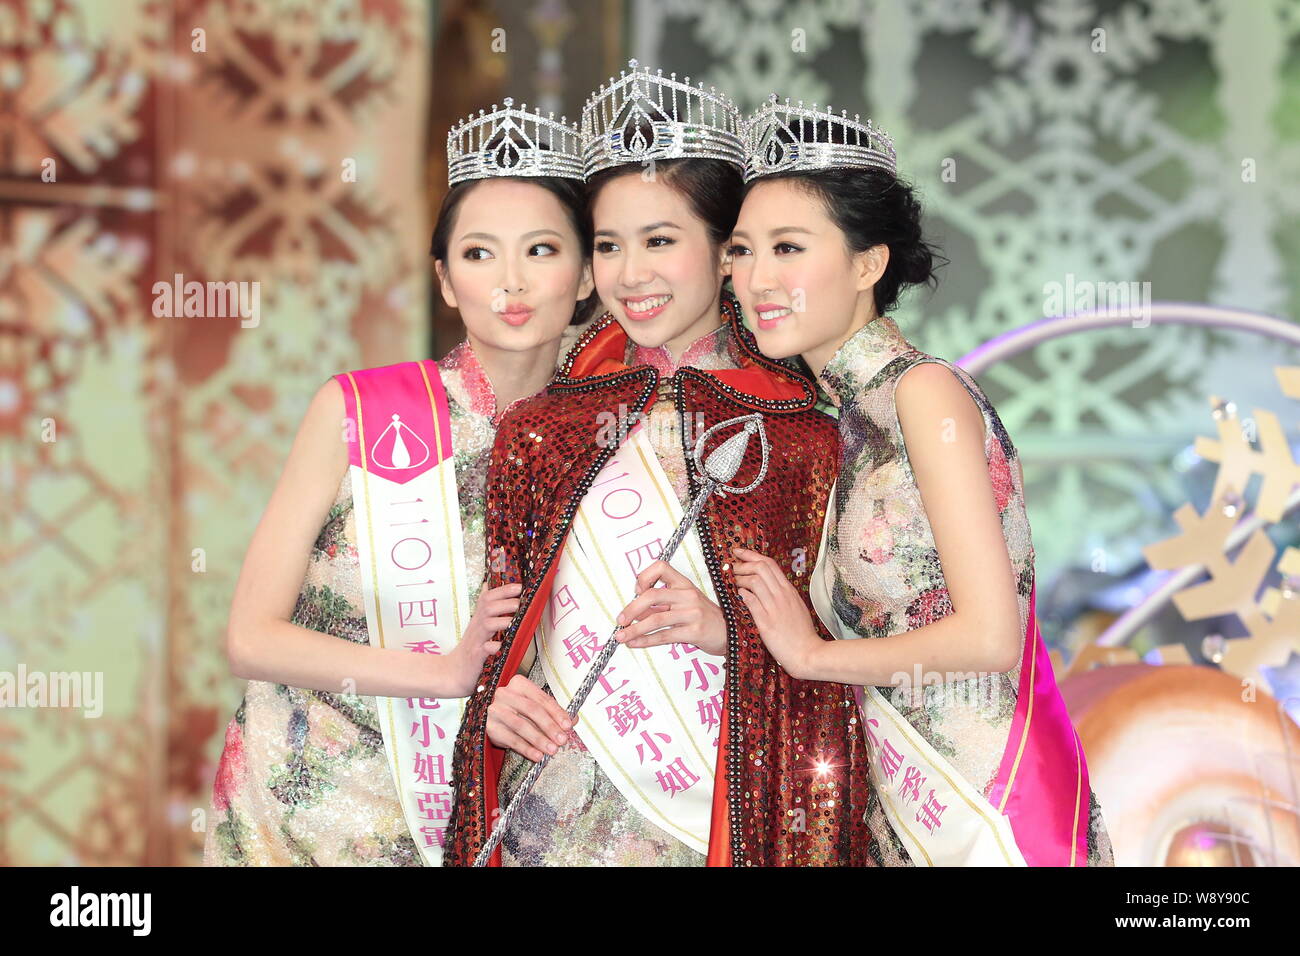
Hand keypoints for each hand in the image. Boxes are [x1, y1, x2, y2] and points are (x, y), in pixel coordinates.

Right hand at [439, 581, 517, 696]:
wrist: (452, 674)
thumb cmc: (471, 650)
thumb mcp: (477, 627)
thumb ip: (485, 609)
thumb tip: (488, 585)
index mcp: (479, 619)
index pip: (488, 598)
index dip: (502, 590)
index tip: (519, 586)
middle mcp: (477, 627)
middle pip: (488, 608)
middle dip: (505, 602)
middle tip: (519, 602)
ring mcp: (476, 642)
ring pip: (487, 625)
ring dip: (501, 621)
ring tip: (513, 621)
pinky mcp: (476, 658)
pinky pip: (484, 649)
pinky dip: (492, 646)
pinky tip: (500, 645)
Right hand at [487, 673, 572, 761]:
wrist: (489, 719)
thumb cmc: (517, 711)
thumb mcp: (534, 707)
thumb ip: (553, 712)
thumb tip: (573, 721)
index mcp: (519, 684)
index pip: (542, 698)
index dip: (557, 712)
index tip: (568, 725)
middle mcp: (506, 694)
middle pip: (532, 710)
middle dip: (549, 726)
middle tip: (562, 739)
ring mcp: (495, 710)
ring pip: (521, 725)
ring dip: (539, 739)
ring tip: (552, 750)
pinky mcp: (489, 727)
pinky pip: (511, 739)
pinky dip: (526, 749)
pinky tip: (537, 755)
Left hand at [614, 559, 726, 655]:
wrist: (731, 633)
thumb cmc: (705, 617)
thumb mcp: (685, 605)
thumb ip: (661, 606)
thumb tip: (634, 613)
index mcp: (684, 583)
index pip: (661, 567)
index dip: (644, 577)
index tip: (636, 591)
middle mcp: (688, 595)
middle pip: (652, 595)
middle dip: (631, 609)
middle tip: (621, 620)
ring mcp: (692, 613)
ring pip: (656, 619)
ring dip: (634, 629)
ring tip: (621, 636)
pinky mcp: (694, 631)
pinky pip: (664, 636)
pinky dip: (645, 641)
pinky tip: (635, 643)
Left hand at [731, 546, 821, 679]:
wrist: (807, 653)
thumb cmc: (801, 633)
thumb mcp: (795, 607)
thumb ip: (783, 595)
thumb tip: (769, 586)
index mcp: (789, 590)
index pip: (769, 564)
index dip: (751, 555)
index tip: (738, 551)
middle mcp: (782, 595)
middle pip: (761, 567)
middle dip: (743, 564)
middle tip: (733, 568)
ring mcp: (774, 607)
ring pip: (755, 581)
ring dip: (740, 579)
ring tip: (735, 583)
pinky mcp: (766, 622)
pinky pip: (752, 601)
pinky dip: (743, 595)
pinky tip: (739, 595)